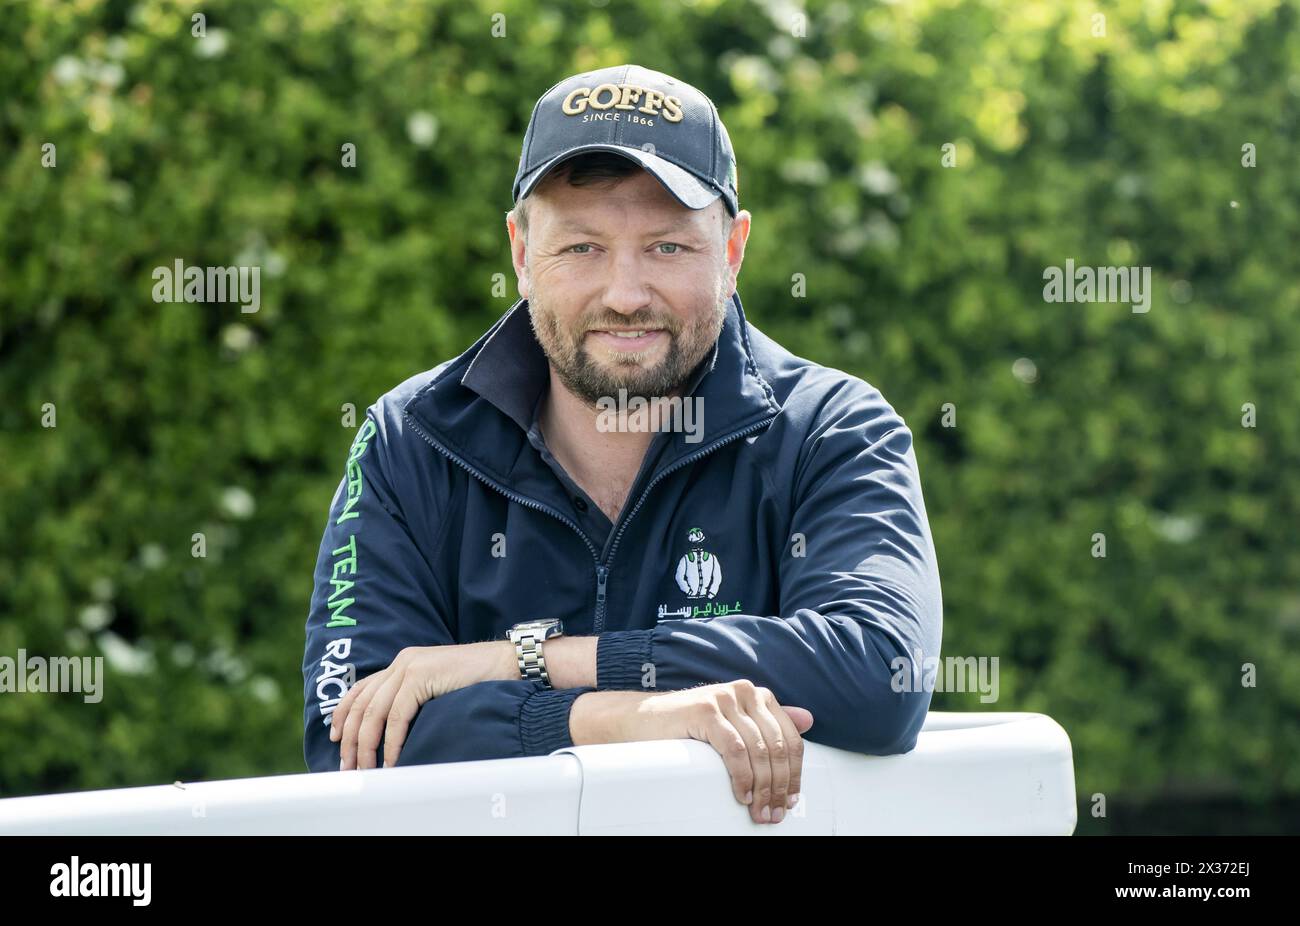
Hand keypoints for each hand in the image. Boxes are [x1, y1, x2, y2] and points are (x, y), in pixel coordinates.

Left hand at [331, 641, 511, 769]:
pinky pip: (397, 716)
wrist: (507, 663)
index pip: (361, 688)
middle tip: (348, 765)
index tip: (335, 737)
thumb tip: (394, 729)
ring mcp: (410, 666)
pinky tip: (392, 760)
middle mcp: (401, 661)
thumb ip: (415, 696)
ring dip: (367, 746)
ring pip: (374, 712)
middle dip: (350, 738)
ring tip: (366, 769)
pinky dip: (392, 742)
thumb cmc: (479, 680)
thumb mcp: (437, 687)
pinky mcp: (421, 675)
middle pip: (361, 703)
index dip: (343, 713)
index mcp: (403, 662)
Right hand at [575, 680, 813, 824]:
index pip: (791, 738)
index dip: (794, 773)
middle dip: (779, 786)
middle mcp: (745, 691)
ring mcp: (725, 698)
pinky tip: (742, 795)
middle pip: (777, 746)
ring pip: (759, 750)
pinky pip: (735, 750)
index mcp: (757, 695)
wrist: (639, 721)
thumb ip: (767, 721)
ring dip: (762, 788)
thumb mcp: (732, 724)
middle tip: (775, 813)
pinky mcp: (706, 710)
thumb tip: (808, 720)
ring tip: (759, 811)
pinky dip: (742, 777)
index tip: (791, 800)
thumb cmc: (686, 727)